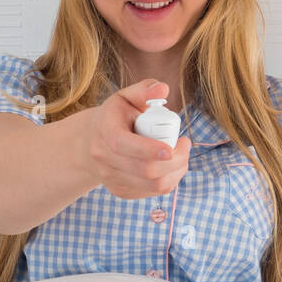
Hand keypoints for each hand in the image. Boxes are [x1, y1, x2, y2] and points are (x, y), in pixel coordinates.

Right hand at [83, 78, 191, 199]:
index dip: (149, 149)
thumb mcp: (127, 97)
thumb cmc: (118, 116)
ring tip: (182, 154)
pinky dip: (171, 180)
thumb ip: (145, 90)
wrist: (95, 141)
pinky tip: (173, 166)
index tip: (171, 148)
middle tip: (186, 145)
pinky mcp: (122, 191)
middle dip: (174, 160)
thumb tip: (163, 89)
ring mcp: (111, 179)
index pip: (123, 145)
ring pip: (153, 185)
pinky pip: (154, 192)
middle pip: (145, 170)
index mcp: (105, 132)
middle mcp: (104, 159)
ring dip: (176, 171)